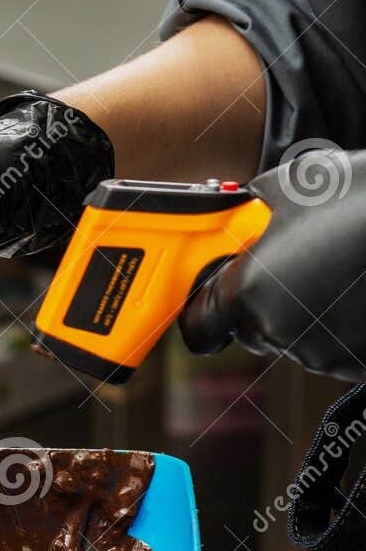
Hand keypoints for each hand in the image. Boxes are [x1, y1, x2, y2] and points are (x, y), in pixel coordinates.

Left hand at [180, 149, 365, 379]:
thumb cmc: (364, 200)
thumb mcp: (292, 186)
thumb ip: (250, 210)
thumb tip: (239, 212)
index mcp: (249, 292)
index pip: (200, 324)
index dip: (206, 308)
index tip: (215, 296)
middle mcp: (281, 330)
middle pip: (254, 328)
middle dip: (267, 301)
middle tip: (301, 264)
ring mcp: (328, 353)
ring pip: (301, 339)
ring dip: (312, 313)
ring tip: (345, 271)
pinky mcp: (362, 364)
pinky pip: (342, 349)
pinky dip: (348, 327)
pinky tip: (362, 292)